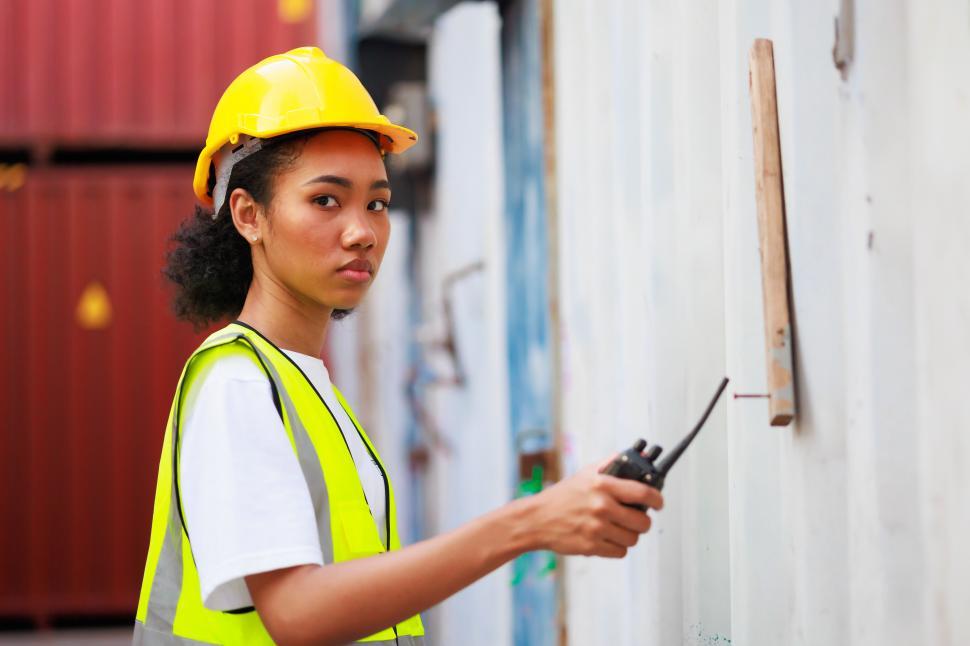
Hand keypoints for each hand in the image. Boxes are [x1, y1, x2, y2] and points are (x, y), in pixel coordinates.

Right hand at [526, 456, 663, 557]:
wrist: (537, 519)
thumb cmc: (562, 496)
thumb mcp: (585, 474)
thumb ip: (609, 464)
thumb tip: (631, 456)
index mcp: (602, 485)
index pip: (642, 493)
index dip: (657, 499)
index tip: (658, 502)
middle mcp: (601, 506)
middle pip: (643, 522)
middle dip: (642, 521)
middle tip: (636, 519)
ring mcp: (597, 528)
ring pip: (633, 539)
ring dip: (629, 535)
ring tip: (619, 529)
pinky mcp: (591, 546)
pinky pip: (620, 552)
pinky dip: (617, 547)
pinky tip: (607, 538)